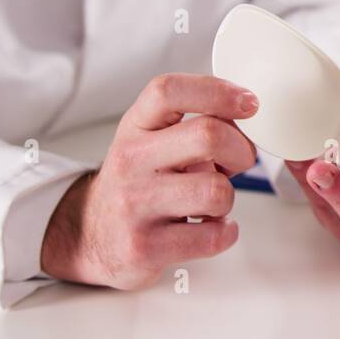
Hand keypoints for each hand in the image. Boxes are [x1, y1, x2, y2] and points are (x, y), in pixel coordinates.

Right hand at [41, 73, 258, 288]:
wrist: (90, 236)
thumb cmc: (136, 184)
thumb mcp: (152, 142)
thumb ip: (194, 127)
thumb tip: (247, 126)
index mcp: (135, 128)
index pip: (168, 91)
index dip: (217, 91)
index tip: (249, 102)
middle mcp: (130, 161)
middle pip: (208, 136)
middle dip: (241, 150)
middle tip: (239, 162)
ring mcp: (135, 205)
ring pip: (216, 190)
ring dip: (228, 198)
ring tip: (212, 202)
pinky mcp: (144, 248)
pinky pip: (212, 237)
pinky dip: (225, 232)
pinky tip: (210, 227)